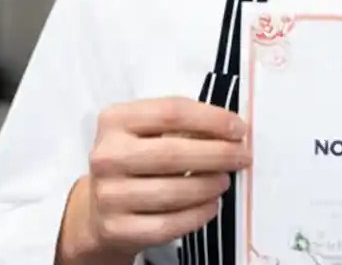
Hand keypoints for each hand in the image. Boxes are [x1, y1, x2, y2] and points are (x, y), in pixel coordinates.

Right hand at [57, 97, 250, 263]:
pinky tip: (211, 205)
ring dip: (209, 185)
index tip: (239, 129)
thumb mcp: (147, 131)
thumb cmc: (136, 159)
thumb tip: (233, 131)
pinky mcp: (116, 228)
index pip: (172, 112)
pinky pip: (168, 225)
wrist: (99, 208)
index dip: (212, 119)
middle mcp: (107, 156)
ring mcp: (109, 195)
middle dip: (218, 154)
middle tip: (242, 157)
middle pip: (173, 153)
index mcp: (115, 120)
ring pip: (173, 192)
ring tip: (224, 180)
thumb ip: (183, 124)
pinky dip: (197, 215)